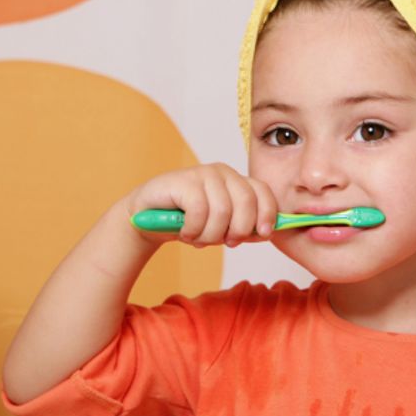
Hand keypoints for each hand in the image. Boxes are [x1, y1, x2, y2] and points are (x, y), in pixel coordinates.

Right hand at [123, 163, 277, 247]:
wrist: (147, 218)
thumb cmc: (189, 223)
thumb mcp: (222, 229)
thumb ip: (245, 229)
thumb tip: (267, 233)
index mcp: (237, 181)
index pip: (263, 192)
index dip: (268, 214)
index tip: (264, 234)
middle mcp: (223, 173)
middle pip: (246, 203)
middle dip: (238, 230)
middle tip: (224, 243)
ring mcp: (203, 174)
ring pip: (222, 211)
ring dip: (210, 234)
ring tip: (198, 238)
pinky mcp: (184, 181)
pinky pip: (200, 211)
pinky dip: (193, 229)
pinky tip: (185, 232)